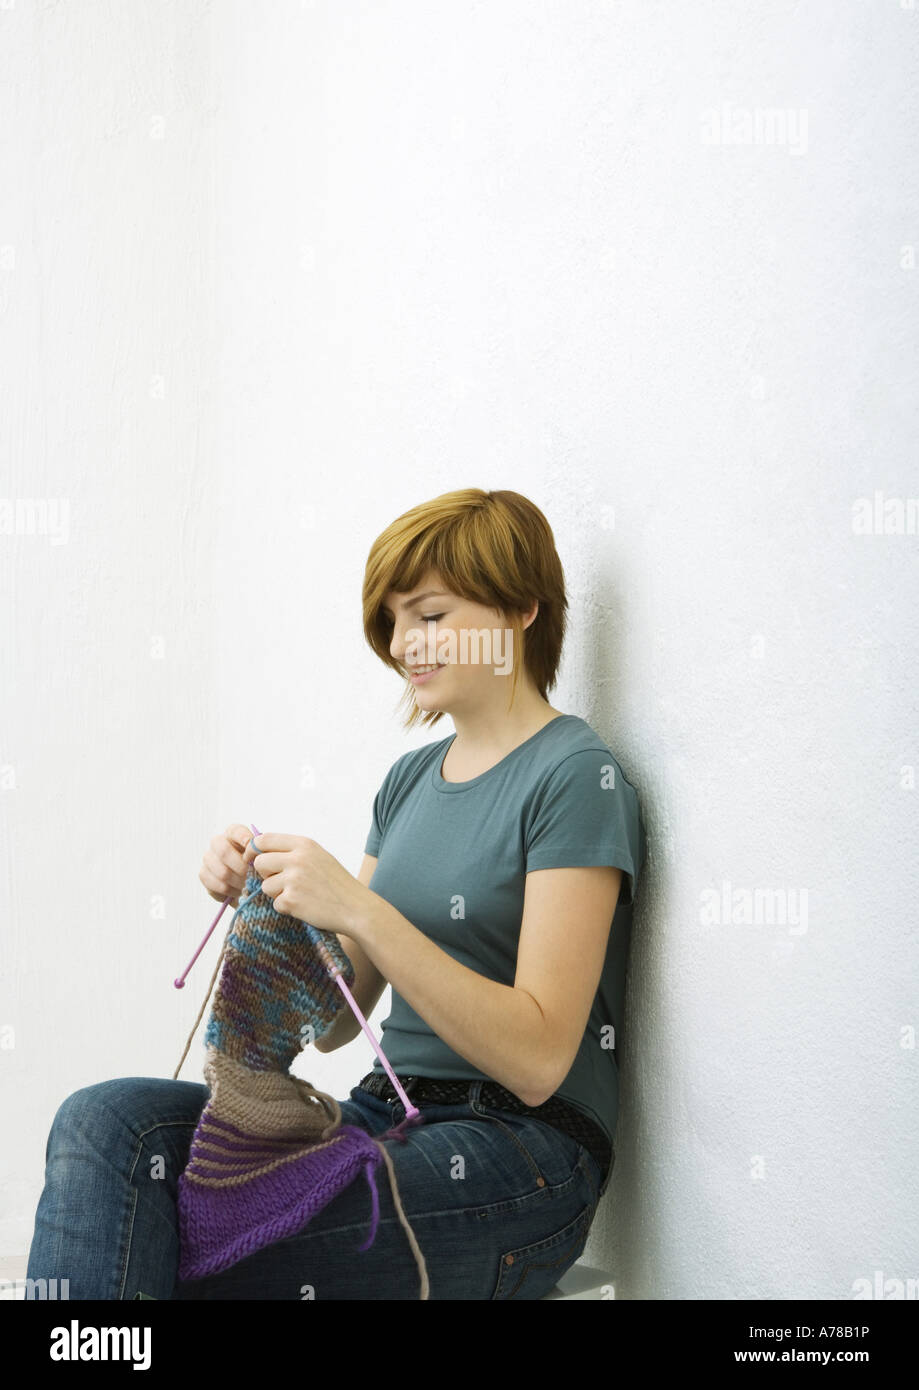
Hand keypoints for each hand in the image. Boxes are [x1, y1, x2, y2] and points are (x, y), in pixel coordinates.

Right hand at [199, 823, 251, 906]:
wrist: (246, 883)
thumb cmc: (255, 866)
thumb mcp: (261, 857)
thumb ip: (259, 853)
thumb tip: (257, 855)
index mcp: (233, 833)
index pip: (235, 831)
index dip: (243, 838)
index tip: (251, 847)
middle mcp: (217, 842)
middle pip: (224, 851)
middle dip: (241, 866)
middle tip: (252, 876)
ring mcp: (208, 858)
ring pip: (221, 871)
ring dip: (237, 882)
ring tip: (248, 886)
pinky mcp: (203, 874)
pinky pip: (215, 884)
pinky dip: (228, 891)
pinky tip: (237, 892)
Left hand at [243, 832, 371, 938]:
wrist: (356, 907)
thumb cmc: (337, 883)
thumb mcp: (319, 856)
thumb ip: (293, 851)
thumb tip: (260, 851)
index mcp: (304, 844)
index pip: (264, 839)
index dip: (253, 849)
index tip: (251, 858)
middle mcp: (297, 859)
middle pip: (260, 863)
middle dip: (265, 874)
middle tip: (281, 882)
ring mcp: (293, 880)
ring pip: (265, 886)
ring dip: (277, 893)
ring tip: (299, 895)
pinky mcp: (291, 900)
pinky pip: (275, 903)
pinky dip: (287, 907)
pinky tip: (304, 906)